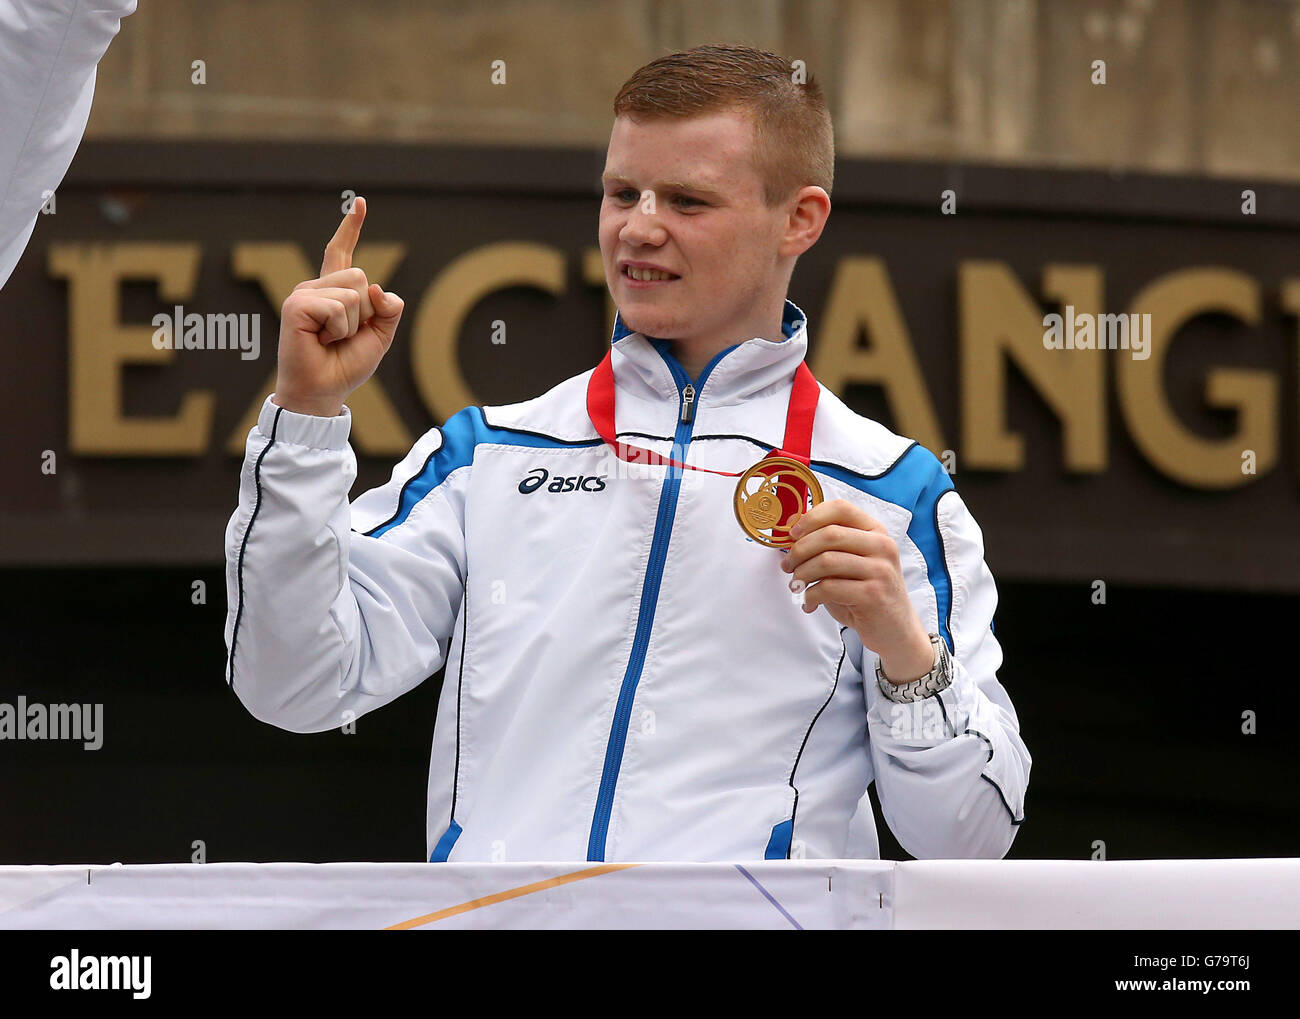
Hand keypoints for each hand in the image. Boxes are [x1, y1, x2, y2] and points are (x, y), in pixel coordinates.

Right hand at [272, 196, 404, 416]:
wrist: (323, 391)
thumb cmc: (346, 366)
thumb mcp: (380, 336)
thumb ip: (388, 310)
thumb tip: (375, 288)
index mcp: (335, 292)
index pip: (343, 253)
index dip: (352, 228)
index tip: (361, 203)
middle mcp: (317, 288)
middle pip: (361, 278)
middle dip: (365, 313)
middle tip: (343, 336)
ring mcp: (304, 294)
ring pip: (353, 293)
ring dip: (352, 325)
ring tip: (330, 340)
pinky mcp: (296, 304)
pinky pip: (338, 307)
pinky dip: (338, 330)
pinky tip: (321, 341)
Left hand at [780, 498, 934, 681]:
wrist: (895, 630)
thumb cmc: (865, 594)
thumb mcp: (851, 563)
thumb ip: (830, 547)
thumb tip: (793, 534)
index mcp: (875, 531)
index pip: (841, 508)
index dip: (811, 518)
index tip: (793, 534)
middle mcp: (882, 545)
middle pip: (829, 534)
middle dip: (799, 550)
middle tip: (787, 566)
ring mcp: (880, 570)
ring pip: (825, 561)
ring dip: (801, 574)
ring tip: (796, 585)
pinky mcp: (873, 594)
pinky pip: (828, 587)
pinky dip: (810, 595)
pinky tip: (809, 603)